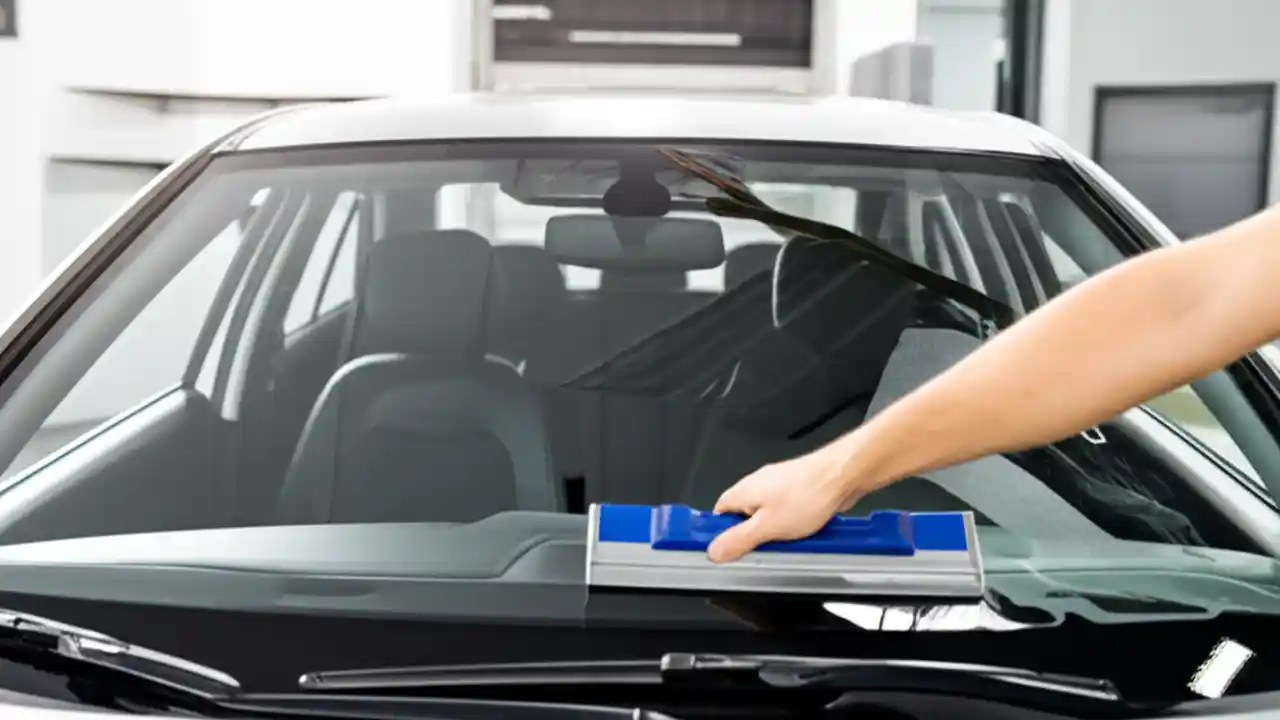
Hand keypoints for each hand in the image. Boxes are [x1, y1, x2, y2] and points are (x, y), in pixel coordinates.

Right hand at [707, 444, 869, 562]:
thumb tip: (714, 551)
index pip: (717, 515)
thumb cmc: (808, 493)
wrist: (841, 476)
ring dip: (775, 531)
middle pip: (742, 517)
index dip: (720, 534)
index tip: (727, 551)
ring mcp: (777, 487)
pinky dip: (790, 524)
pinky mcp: (795, 490)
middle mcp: (756, 485)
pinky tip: (802, 531)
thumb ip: (738, 540)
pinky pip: (785, 513)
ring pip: (766, 516)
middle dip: (754, 536)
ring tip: (788, 540)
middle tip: (764, 548)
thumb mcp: (767, 527)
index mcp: (742, 491)